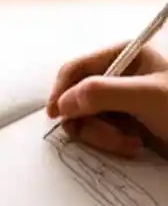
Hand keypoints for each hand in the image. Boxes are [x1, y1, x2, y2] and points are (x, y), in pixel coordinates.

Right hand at [46, 42, 167, 157]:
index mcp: (125, 58)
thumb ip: (103, 94)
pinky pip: (99, 134)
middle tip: (113, 137)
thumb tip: (62, 105)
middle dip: (90, 121)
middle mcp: (118, 78)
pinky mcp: (125, 126)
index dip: (62, 90)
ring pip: (85, 119)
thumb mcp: (148, 97)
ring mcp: (121, 103)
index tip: (57, 115)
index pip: (76, 69)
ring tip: (131, 145)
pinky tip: (135, 148)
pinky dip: (112, 144)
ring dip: (103, 137)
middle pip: (75, 98)